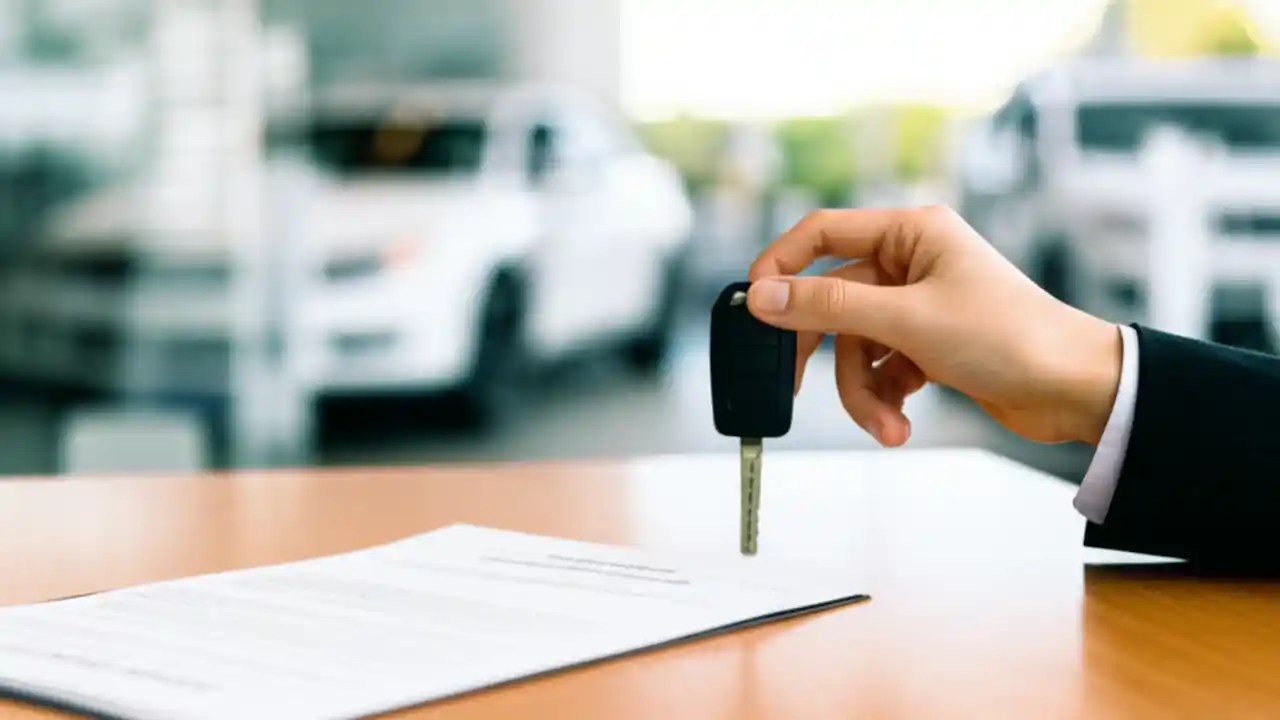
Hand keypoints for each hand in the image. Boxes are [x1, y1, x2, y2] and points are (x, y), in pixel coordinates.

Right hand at [746, 206, 1121, 447]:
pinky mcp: (927, 344)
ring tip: (886, 425)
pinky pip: (879, 368)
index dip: (780, 265)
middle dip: (823, 352)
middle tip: (792, 385)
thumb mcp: (907, 322)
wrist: (1075, 391)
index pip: (822, 233)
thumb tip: (763, 297)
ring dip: (862, 392)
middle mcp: (912, 262)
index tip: (753, 305)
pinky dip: (884, 398)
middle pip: (832, 301)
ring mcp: (919, 305)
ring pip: (854, 346)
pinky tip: (900, 422)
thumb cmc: (1009, 338)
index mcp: (911, 232)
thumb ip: (828, 308)